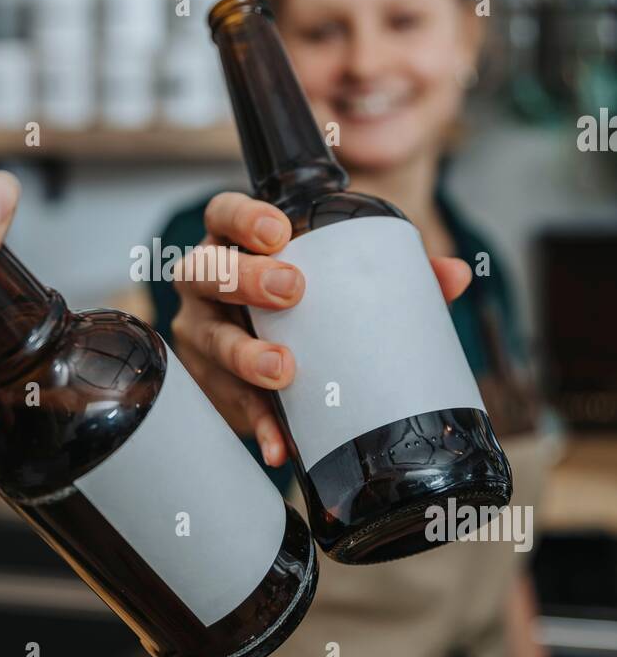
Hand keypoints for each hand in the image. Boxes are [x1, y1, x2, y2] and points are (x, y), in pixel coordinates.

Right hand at [170, 191, 472, 466]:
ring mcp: (201, 333)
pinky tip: (280, 442)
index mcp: (236, 243)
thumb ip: (398, 272)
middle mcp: (207, 284)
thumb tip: (456, 274)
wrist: (274, 363)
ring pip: (208, 338)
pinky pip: (226, 403)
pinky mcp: (209, 383)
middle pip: (206, 271)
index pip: (224, 214)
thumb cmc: (308, 302)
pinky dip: (257, 423)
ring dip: (243, 355)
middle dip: (246, 278)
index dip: (243, 218)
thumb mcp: (343, 280)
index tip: (279, 232)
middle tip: (292, 290)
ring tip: (282, 370)